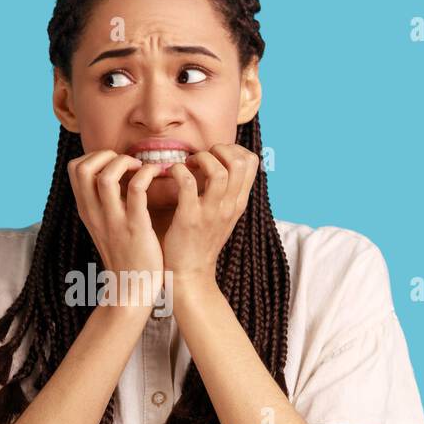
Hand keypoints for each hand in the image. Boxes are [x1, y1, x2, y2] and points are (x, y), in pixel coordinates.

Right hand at [66, 150, 164, 306]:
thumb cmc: (124, 255)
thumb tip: (114, 176)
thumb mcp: (105, 226)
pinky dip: (147, 174)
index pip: (74, 169)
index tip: (115, 163)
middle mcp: (94, 213)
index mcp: (87, 211)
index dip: (94, 156)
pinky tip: (156, 177)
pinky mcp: (135, 227)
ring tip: (141, 168)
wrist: (131, 290)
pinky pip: (137, 189)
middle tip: (127, 163)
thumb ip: (104, 203)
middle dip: (106, 154)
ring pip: (106, 175)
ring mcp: (113, 220)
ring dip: (126, 162)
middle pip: (82, 167)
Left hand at [160, 143, 258, 285]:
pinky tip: (172, 175)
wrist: (190, 274)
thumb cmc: (200, 242)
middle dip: (219, 149)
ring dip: (200, 159)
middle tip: (201, 158)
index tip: (214, 155)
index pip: (251, 162)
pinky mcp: (190, 218)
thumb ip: (225, 192)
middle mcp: (230, 206)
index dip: (233, 149)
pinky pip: (188, 183)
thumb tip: (219, 164)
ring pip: (218, 170)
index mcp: (238, 203)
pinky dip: (178, 171)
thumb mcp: (222, 216)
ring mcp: (211, 213)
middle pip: (240, 162)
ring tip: (188, 165)